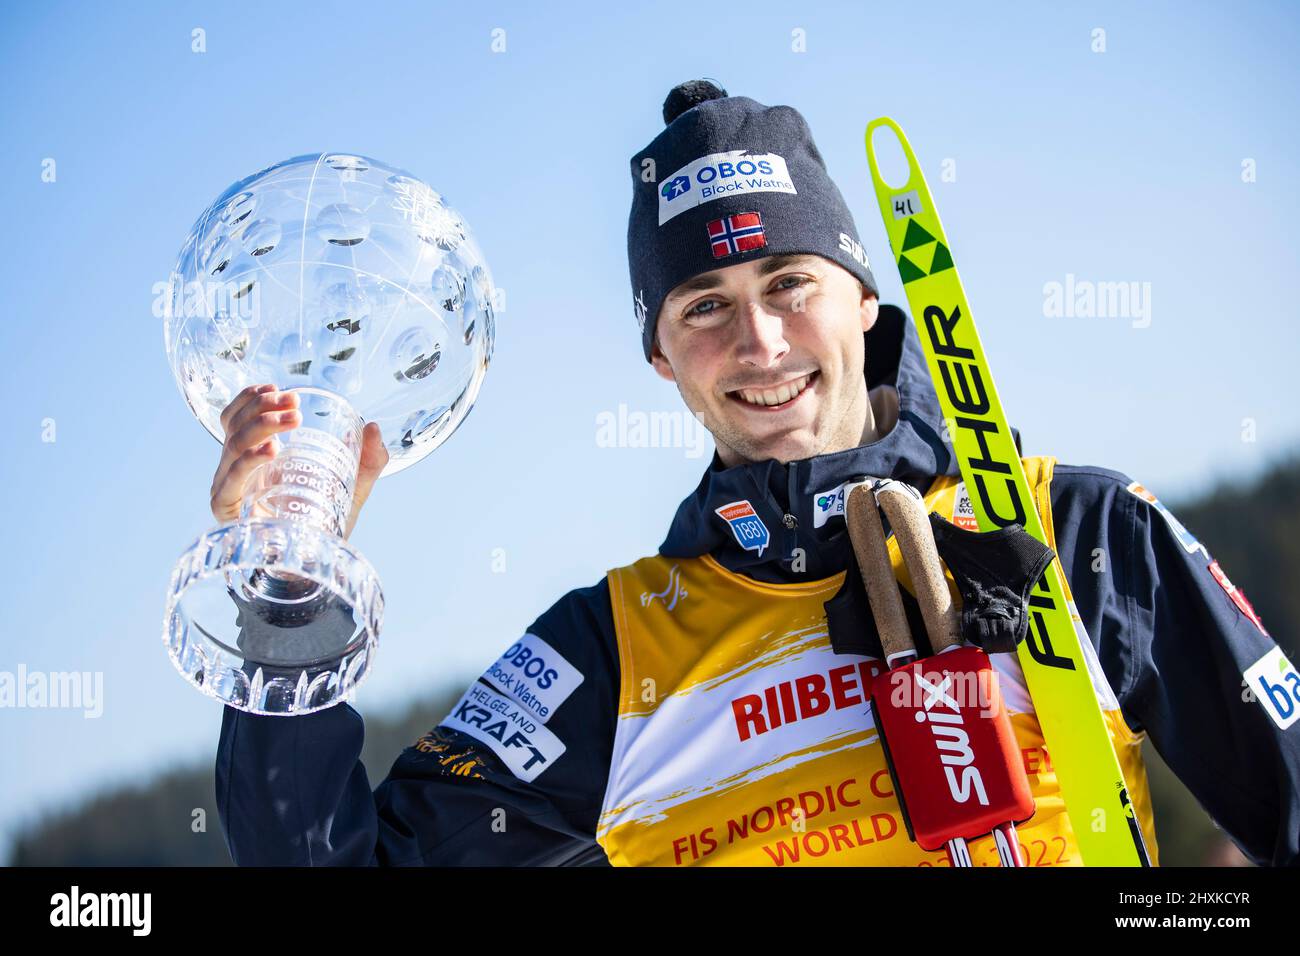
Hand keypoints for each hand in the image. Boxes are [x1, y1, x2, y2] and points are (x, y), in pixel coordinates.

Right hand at [209, 384, 388, 538]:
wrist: (313, 569)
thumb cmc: (324, 525)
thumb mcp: (352, 488)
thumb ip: (367, 461)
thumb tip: (375, 427)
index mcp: (254, 457)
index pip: (237, 417)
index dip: (251, 398)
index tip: (278, 389)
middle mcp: (236, 470)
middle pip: (234, 425)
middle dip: (261, 406)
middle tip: (294, 404)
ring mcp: (229, 489)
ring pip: (232, 445)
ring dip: (261, 426)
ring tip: (292, 420)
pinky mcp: (227, 511)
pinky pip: (231, 480)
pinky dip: (248, 461)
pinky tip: (270, 451)